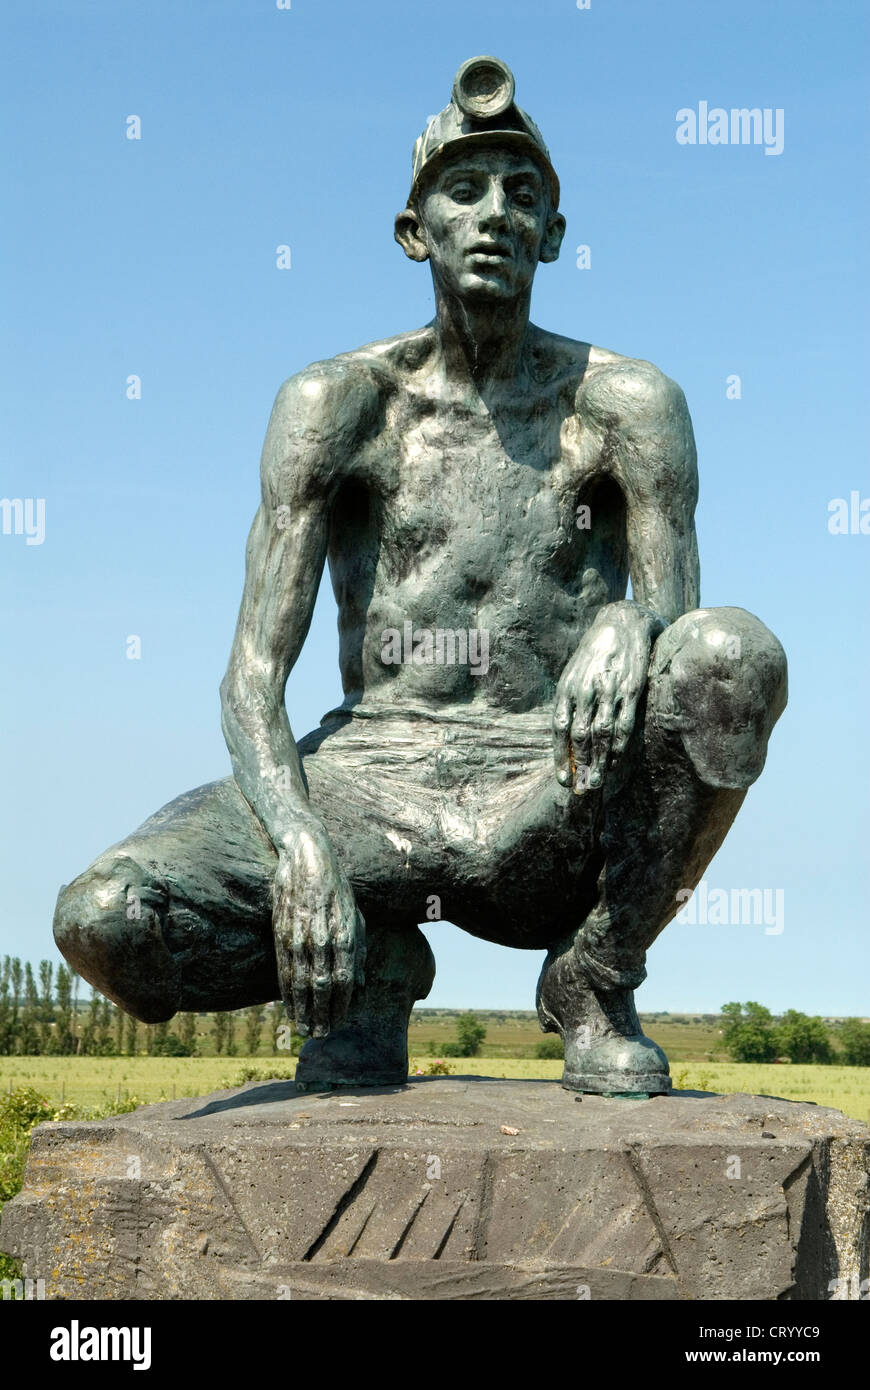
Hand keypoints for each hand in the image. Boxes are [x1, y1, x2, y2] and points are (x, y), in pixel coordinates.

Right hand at [272, 818, 365, 1037]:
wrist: (307, 858)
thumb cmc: (337, 889)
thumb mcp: (357, 916)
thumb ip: (358, 952)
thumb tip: (360, 985)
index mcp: (346, 934)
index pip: (345, 979)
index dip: (342, 1005)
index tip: (340, 1023)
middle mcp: (323, 937)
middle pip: (322, 986)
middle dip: (321, 1013)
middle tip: (321, 1035)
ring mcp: (300, 935)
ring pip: (300, 981)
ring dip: (302, 1008)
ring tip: (303, 1029)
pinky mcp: (281, 931)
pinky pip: (283, 968)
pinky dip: (285, 991)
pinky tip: (287, 1006)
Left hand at [553, 603, 662, 793]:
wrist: (623, 621)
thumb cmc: (596, 653)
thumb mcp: (574, 672)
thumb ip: (570, 700)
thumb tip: (566, 735)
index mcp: (568, 687)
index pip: (559, 728)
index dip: (560, 756)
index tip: (563, 780)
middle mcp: (585, 690)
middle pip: (579, 736)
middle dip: (581, 766)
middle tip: (582, 790)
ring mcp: (609, 690)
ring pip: (601, 734)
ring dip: (599, 761)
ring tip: (598, 782)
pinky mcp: (631, 689)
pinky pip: (624, 723)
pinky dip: (620, 746)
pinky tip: (618, 761)